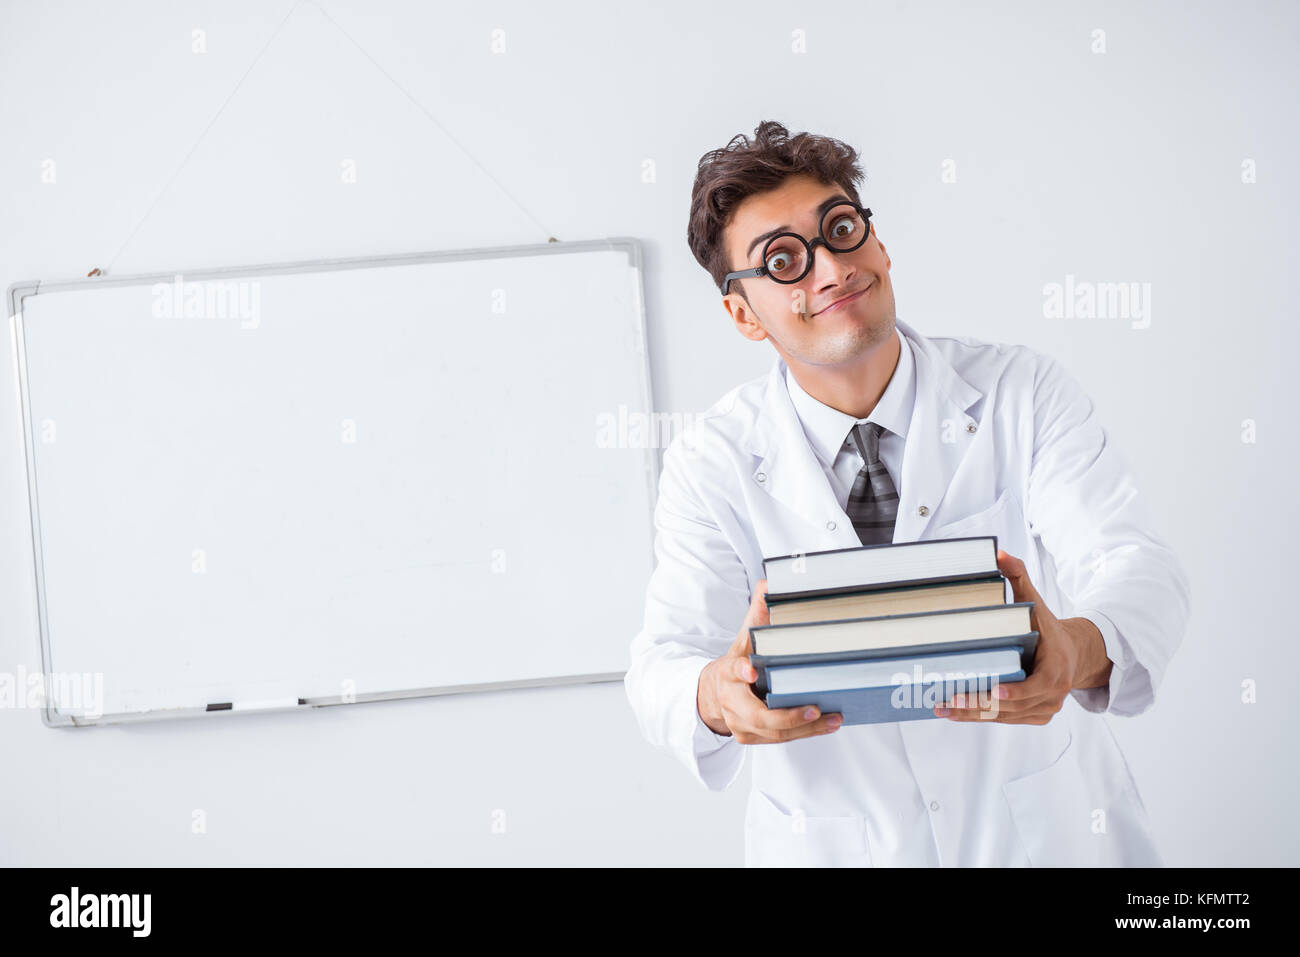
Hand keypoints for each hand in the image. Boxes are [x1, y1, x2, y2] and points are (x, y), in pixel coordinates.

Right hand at [697, 578, 844, 742]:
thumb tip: (769, 583)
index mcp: (728, 673)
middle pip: (757, 715)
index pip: (732, 671)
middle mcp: (731, 702)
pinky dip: (804, 733)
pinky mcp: (752, 738)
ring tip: (833, 718)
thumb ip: (756, 614)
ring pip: (774, 733)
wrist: (712, 696)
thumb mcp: (742, 639)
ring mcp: (740, 724)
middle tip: (813, 708)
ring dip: (805, 728)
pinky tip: (826, 724)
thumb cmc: (735, 665)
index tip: (751, 671)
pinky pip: (780, 739)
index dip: (741, 672)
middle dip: (787, 716)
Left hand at [936, 550, 1082, 723]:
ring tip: (943, 708)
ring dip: (973, 715)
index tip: (994, 691)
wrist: (1073, 654)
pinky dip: (981, 718)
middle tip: (950, 701)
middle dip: (980, 705)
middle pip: (1013, 706)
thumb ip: (1018, 577)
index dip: (1016, 691)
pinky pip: (1005, 720)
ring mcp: (1044, 708)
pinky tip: (955, 713)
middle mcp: (1052, 694)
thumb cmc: (1047, 628)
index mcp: (1056, 668)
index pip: (1036, 685)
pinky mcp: (1034, 716)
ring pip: (1005, 717)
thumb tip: (998, 553)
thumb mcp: (1036, 601)